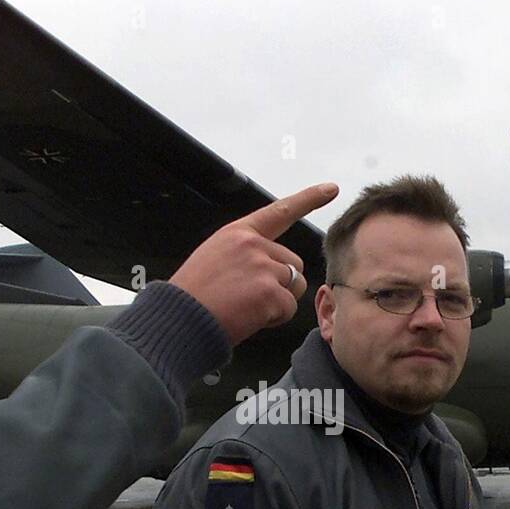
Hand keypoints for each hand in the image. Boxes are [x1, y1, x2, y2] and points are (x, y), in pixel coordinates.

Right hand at [169, 183, 338, 345]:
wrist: (177, 319)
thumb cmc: (192, 297)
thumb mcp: (214, 258)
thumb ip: (244, 255)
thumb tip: (270, 268)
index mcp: (238, 233)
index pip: (280, 211)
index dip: (309, 198)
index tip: (331, 188)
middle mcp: (253, 245)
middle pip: (293, 263)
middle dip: (281, 283)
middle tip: (249, 298)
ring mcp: (263, 267)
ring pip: (295, 286)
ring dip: (279, 301)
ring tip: (247, 307)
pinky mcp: (270, 292)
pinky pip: (288, 309)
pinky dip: (274, 319)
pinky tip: (248, 318)